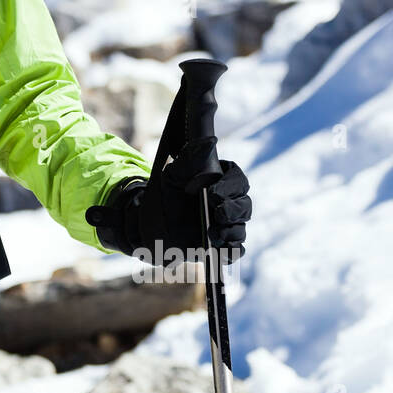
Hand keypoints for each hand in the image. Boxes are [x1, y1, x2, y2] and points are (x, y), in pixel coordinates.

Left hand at [87, 138, 250, 263]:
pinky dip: (230, 251)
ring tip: (213, 234)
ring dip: (232, 231)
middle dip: (233, 210)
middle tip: (217, 212)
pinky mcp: (219, 245)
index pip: (237, 179)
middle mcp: (226, 202)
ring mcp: (224, 225)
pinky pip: (235, 250)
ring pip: (241, 228)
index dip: (231, 186)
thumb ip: (190, 158)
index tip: (213, 191)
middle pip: (244, 204)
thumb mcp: (171, 175)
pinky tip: (218, 249)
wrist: (148, 226)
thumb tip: (209, 141)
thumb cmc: (163, 196)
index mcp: (218, 182)